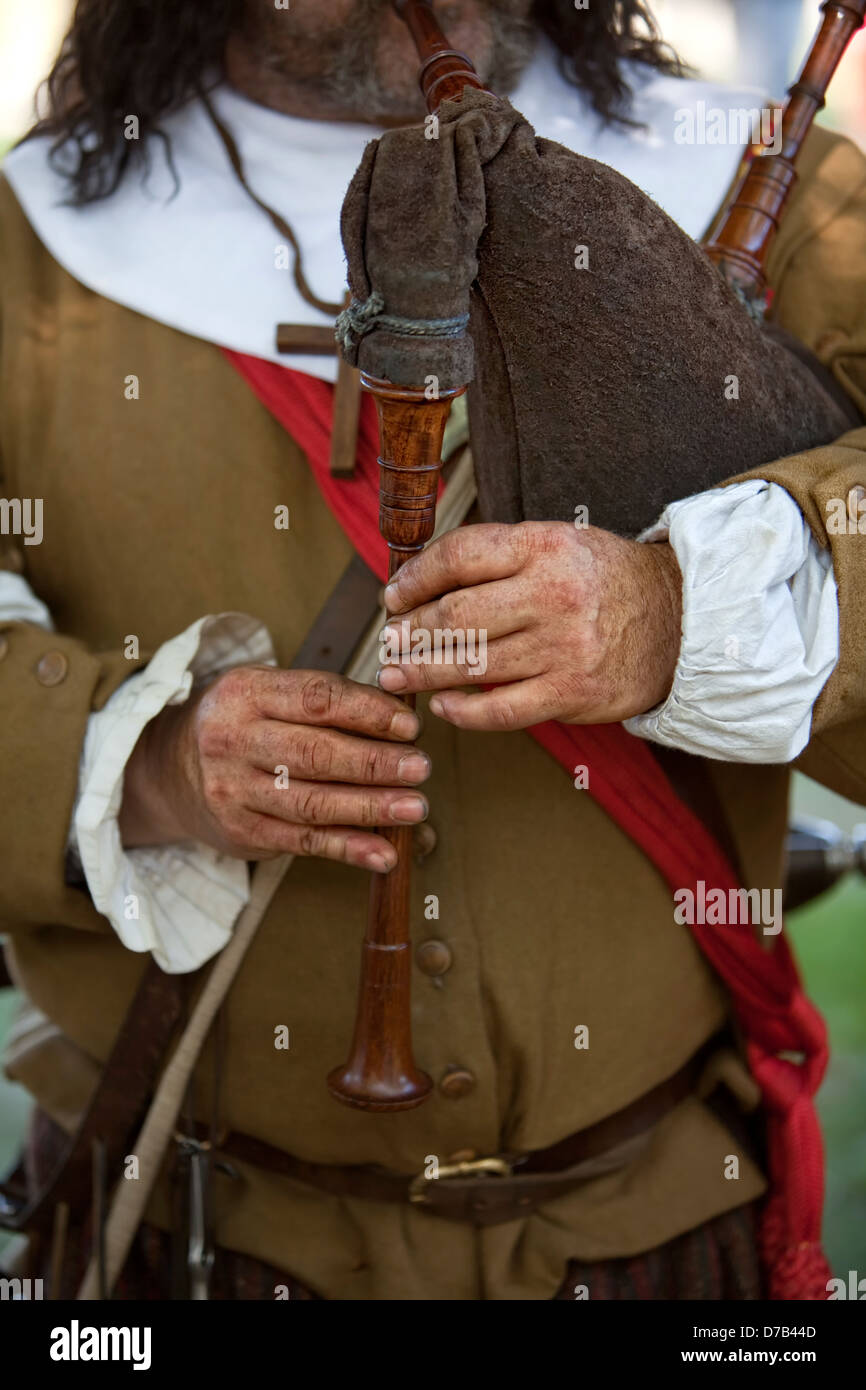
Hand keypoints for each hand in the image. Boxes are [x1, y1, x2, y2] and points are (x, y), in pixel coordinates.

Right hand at [118, 667, 431, 870]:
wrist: (170, 771)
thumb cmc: (242, 724)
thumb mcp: (267, 693)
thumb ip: (323, 699)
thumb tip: (400, 714)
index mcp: (245, 692)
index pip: (315, 699)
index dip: (367, 712)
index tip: (410, 725)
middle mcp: (233, 739)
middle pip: (315, 753)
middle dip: (376, 763)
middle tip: (421, 768)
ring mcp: (234, 789)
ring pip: (311, 802)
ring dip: (370, 807)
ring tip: (414, 808)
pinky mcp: (241, 831)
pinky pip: (303, 841)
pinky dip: (348, 849)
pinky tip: (383, 853)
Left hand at [378, 522, 682, 729]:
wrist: (680, 622)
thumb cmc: (607, 582)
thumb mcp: (560, 544)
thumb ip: (500, 557)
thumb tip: (424, 582)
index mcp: (545, 546)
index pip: (460, 556)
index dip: (416, 578)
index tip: (393, 596)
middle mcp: (553, 594)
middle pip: (457, 616)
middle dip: (410, 632)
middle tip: (388, 642)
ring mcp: (564, 648)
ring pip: (471, 665)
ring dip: (422, 672)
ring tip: (396, 674)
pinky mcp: (573, 693)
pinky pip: (501, 710)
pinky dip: (463, 711)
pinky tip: (443, 704)